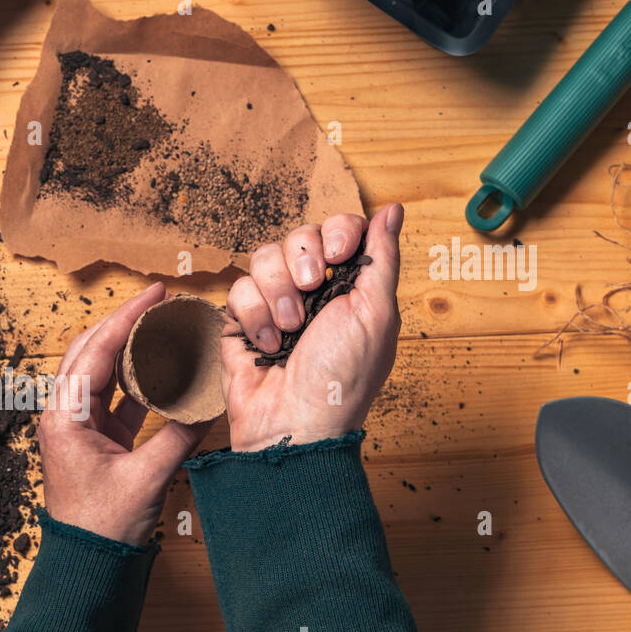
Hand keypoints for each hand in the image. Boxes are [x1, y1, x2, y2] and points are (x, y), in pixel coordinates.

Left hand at [40, 283, 211, 545]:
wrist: (88, 566)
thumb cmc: (103, 528)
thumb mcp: (147, 478)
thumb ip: (179, 437)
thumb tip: (209, 405)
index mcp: (65, 417)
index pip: (95, 350)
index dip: (126, 317)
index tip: (154, 293)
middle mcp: (64, 416)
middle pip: (90, 351)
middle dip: (124, 323)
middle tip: (158, 302)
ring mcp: (77, 428)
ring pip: (101, 372)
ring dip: (129, 349)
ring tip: (162, 328)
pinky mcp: (92, 441)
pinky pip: (114, 398)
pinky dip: (136, 380)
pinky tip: (161, 368)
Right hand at [223, 204, 403, 451]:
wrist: (295, 422)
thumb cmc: (342, 378)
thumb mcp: (376, 314)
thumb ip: (382, 258)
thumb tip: (392, 209)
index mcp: (349, 284)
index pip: (338, 228)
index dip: (335, 232)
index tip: (338, 256)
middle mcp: (312, 289)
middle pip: (299, 236)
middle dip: (302, 263)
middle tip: (310, 296)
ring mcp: (274, 303)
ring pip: (263, 258)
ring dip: (277, 294)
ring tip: (290, 330)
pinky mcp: (241, 320)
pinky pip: (238, 289)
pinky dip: (254, 318)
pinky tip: (268, 346)